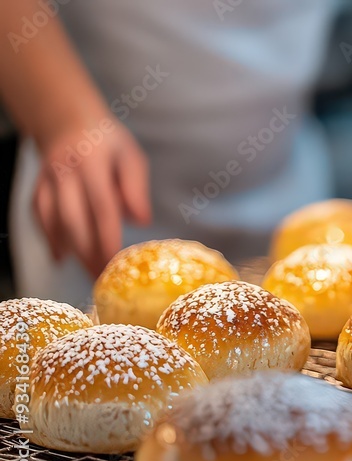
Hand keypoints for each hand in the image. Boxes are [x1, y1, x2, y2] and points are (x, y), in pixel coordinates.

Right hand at [33, 114, 150, 276]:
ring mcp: (48, 180)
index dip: (107, 235)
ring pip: (55, 221)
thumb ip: (136, 187)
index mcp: (93, 162)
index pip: (101, 205)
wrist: (67, 120)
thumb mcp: (131, 156)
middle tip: (105, 278)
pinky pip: (39, 216)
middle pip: (74, 218)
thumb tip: (143, 221)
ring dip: (72, 250)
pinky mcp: (37, 186)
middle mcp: (66, 171)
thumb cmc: (108, 142)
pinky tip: (62, 257)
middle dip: (89, 252)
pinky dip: (50, 238)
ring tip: (90, 273)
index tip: (116, 260)